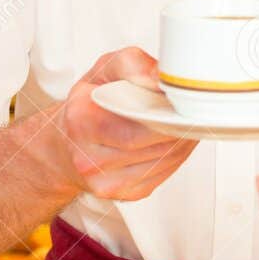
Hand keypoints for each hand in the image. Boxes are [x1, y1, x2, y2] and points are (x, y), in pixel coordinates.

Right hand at [51, 47, 197, 201]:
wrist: (68, 142)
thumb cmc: (90, 103)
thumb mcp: (105, 70)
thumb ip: (133, 65)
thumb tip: (161, 77)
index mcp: (81, 122)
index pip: (133, 129)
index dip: (165, 118)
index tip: (181, 105)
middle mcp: (88, 159)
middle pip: (151, 147)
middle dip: (178, 129)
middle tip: (191, 112)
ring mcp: (105, 182)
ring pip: (161, 163)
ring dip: (182, 142)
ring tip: (184, 123)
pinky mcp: (123, 194)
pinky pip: (161, 176)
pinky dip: (175, 157)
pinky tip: (173, 141)